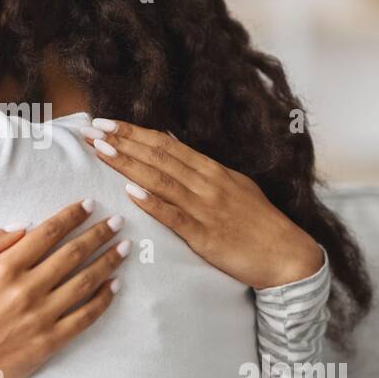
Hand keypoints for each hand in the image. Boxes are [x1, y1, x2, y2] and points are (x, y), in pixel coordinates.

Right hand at [0, 199, 128, 377]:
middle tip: (116, 222)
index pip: (47, 233)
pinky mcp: (50, 342)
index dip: (71, 216)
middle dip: (98, 234)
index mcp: (4, 269)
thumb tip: (23, 227)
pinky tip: (114, 286)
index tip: (89, 206)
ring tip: (123, 248)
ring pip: (84, 282)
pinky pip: (85, 317)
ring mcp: (41, 316)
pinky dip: (103, 299)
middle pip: (72, 253)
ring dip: (108, 261)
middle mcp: (26, 289)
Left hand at [79, 119, 321, 291]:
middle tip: (92, 130)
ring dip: (129, 164)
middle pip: (158, 157)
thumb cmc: (258, 222)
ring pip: (161, 181)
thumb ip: (201, 168)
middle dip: (122, 141)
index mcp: (212, 170)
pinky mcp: (205, 236)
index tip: (105, 122)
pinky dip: (153, 204)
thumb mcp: (233, 185)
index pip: (165, 144)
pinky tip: (131, 193)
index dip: (133, 132)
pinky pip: (175, 217)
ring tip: (102, 151)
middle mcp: (207, 184)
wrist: (286, 255)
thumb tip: (172, 144)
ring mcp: (206, 209)